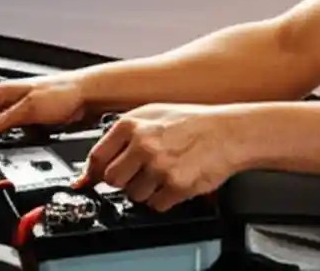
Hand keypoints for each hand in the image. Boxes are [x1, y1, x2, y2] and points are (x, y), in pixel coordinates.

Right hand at [0, 74, 87, 142]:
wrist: (86, 95)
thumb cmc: (63, 94)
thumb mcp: (29, 110)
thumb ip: (2, 120)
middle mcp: (4, 100)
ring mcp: (14, 109)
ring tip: (13, 143)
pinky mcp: (26, 118)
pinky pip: (11, 132)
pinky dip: (14, 139)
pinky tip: (25, 140)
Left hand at [83, 103, 246, 211]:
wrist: (227, 132)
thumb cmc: (192, 122)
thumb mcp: (152, 115)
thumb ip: (121, 136)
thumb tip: (92, 167)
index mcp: (132, 124)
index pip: (97, 157)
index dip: (95, 171)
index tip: (95, 178)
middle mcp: (143, 145)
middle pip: (112, 180)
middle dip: (123, 180)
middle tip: (138, 172)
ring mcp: (159, 166)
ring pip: (134, 195)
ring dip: (146, 190)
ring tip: (163, 173)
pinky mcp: (176, 185)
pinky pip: (156, 205)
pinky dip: (163, 199)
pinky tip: (173, 181)